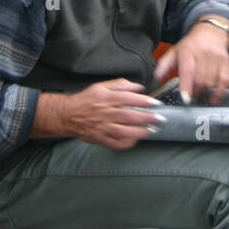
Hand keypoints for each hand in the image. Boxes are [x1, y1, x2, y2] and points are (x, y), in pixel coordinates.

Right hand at [35, 79, 160, 150]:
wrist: (68, 115)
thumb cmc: (87, 99)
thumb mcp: (102, 86)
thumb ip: (121, 84)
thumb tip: (139, 87)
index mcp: (106, 98)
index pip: (128, 99)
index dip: (144, 101)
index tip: (156, 104)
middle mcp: (105, 113)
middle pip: (129, 116)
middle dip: (147, 118)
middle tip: (160, 119)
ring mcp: (103, 127)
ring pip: (124, 132)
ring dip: (141, 132)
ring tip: (152, 131)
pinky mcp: (100, 139)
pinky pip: (116, 144)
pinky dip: (128, 143)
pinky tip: (136, 140)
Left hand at [155, 23, 228, 104]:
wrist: (211, 32)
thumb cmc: (191, 45)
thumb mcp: (174, 51)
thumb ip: (164, 65)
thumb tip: (156, 78)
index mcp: (188, 51)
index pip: (188, 70)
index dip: (187, 85)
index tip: (185, 98)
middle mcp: (204, 54)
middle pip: (200, 79)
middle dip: (194, 91)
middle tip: (190, 96)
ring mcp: (216, 58)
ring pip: (211, 81)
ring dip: (204, 91)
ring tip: (199, 93)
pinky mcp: (226, 63)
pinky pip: (225, 81)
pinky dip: (220, 92)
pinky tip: (214, 98)